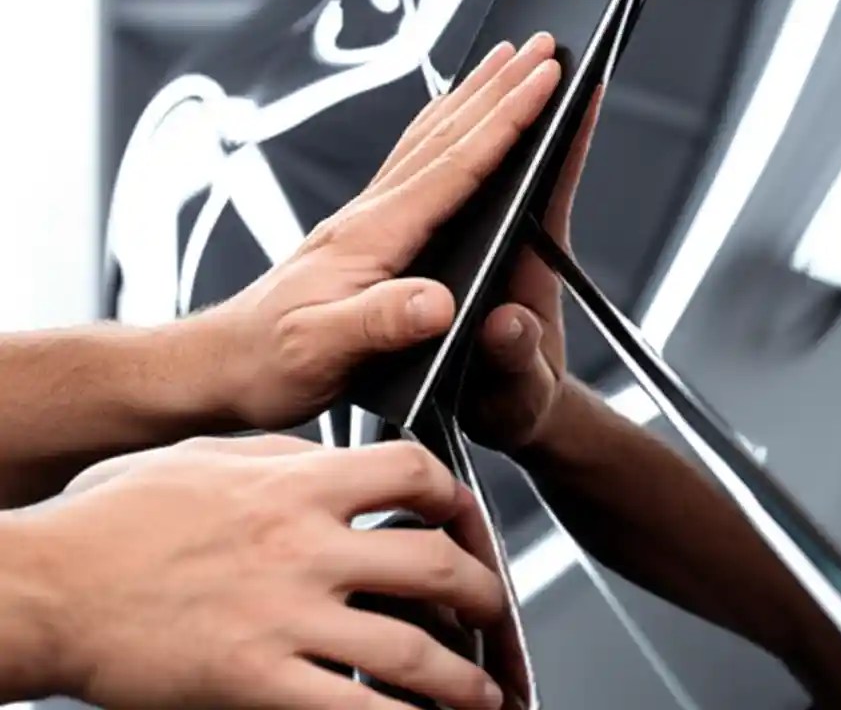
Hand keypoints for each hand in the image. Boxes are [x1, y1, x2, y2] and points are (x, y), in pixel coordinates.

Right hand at [20, 436, 508, 709]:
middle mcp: (304, 546)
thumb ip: (279, 458)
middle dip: (481, 593)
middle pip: (434, 564)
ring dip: (463, 679)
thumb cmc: (115, 520)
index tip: (461, 521)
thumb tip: (330, 459)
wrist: (47, 586)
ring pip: (412, 651)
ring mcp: (285, 615)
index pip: (413, 473)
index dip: (453, 498)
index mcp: (295, 484)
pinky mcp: (257, 679)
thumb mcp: (206, 459)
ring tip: (482, 692)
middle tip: (489, 611)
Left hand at [190, 34, 561, 430]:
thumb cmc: (265, 363)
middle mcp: (368, 218)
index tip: (543, 85)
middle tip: (542, 50)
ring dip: (474, 99)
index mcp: (371, 239)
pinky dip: (443, 131)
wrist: (218, 366)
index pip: (452, 169)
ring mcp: (365, 223)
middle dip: (500, 89)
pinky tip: (450, 122)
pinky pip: (414, 165)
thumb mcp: (322, 352)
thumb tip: (438, 302)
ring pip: (430, 142)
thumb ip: (381, 323)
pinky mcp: (363, 237)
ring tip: (506, 65)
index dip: (504, 124)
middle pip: (446, 138)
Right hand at [464, 87, 604, 450]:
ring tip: (505, 62)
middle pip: (534, 161)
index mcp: (530, 266)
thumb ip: (511, 362)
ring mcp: (505, 246)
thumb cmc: (519, 404)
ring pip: (507, 169)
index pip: (554, 184)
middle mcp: (523, 245)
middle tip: (541, 42)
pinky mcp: (487, 253)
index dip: (567, 132)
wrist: (519, 415)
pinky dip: (474, 153)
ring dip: (506, 116)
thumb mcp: (511, 393)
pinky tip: (463, 127)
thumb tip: (508, 325)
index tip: (577, 80)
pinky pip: (481, 190)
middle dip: (538, 101)